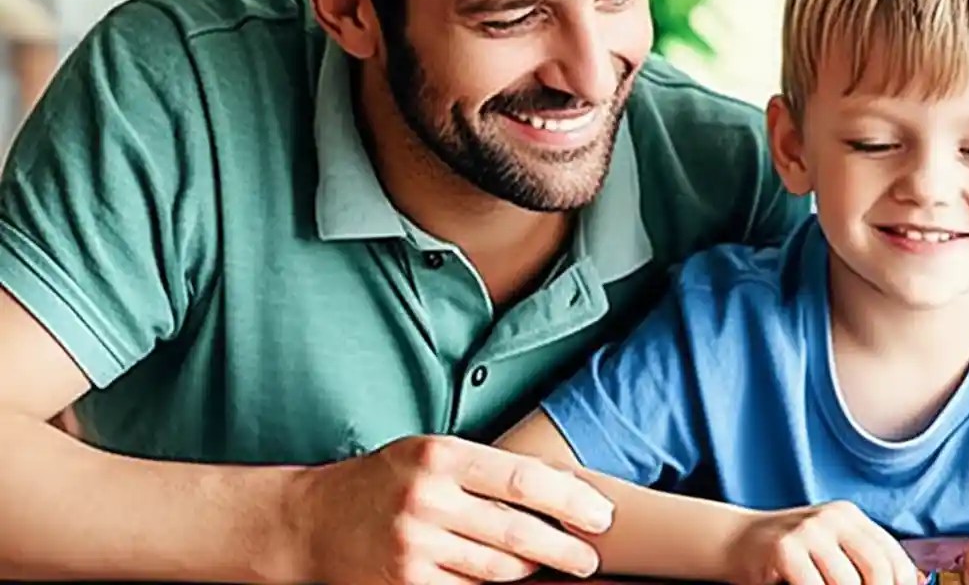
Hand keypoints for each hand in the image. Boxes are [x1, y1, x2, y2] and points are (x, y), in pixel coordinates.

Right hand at [290, 435, 614, 584]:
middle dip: (566, 548)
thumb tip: (559, 488)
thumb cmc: (382, 481)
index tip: (601, 514)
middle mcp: (428, 499)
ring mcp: (415, 546)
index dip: (572, 501)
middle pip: (519, 531)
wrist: (309, 522)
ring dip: (531, 570)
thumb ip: (484, 469)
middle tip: (590, 557)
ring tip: (548, 564)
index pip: (525, 479)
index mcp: (440, 456)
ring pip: (499, 569)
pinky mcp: (406, 584)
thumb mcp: (428, 455)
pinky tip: (505, 579)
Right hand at [728, 500, 924, 584]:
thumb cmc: (786, 554)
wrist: (734, 541)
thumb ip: (862, 561)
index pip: (893, 556)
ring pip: (848, 583)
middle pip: (878, 568)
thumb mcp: (829, 549)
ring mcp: (808, 530)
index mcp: (849, 516)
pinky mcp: (784, 548)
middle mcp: (832, 518)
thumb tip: (913, 582)